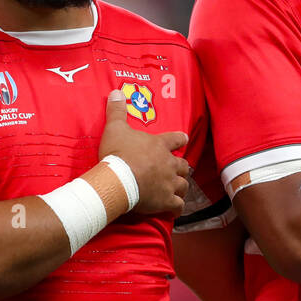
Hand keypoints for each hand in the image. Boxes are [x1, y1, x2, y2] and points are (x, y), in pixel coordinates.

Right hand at [98, 90, 189, 214]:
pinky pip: (178, 205)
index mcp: (159, 145)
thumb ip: (117, 111)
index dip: (180, 139)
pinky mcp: (166, 200)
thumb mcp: (115, 128)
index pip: (175, 139)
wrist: (119, 179)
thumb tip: (115, 92)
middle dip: (182, 167)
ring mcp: (169, 183)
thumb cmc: (117, 153)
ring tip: (178, 189)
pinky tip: (175, 209)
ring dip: (181, 186)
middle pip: (183, 165)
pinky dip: (177, 207)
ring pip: (183, 185)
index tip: (185, 138)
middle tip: (178, 169)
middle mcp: (169, 164)